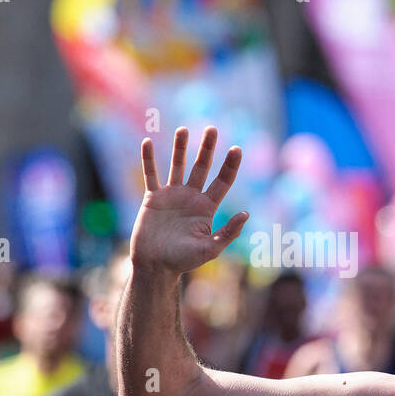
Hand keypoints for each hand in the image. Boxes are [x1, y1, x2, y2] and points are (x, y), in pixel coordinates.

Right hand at [129, 126, 248, 275]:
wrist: (155, 267)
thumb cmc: (183, 261)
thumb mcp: (210, 249)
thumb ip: (228, 232)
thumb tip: (247, 213)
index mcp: (207, 207)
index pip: (223, 181)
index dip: (230, 165)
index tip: (237, 149)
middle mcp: (191, 197)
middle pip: (201, 167)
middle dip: (207, 148)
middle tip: (212, 128)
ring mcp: (171, 196)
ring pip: (177, 165)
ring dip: (180, 147)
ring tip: (183, 129)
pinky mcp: (152, 198)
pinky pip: (151, 174)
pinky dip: (149, 159)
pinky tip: (148, 142)